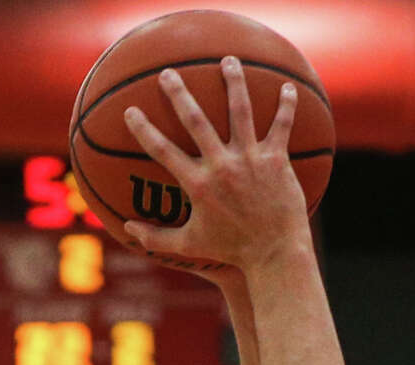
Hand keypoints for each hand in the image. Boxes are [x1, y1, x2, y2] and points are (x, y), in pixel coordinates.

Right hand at [123, 59, 308, 269]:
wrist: (273, 254)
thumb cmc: (231, 251)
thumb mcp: (190, 246)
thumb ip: (156, 238)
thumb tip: (127, 229)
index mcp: (198, 184)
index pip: (163, 151)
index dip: (144, 130)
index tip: (131, 111)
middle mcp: (222, 166)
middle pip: (197, 120)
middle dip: (179, 94)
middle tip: (168, 73)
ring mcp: (250, 159)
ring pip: (241, 110)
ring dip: (234, 82)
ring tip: (229, 60)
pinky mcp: (276, 159)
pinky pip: (282, 125)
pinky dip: (286, 105)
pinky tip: (287, 87)